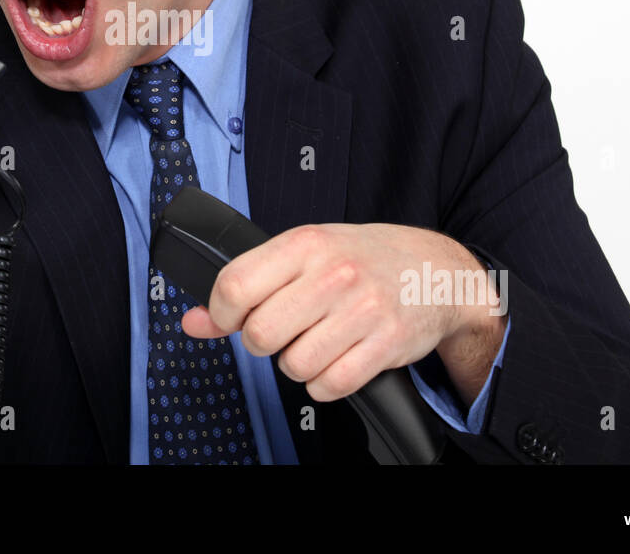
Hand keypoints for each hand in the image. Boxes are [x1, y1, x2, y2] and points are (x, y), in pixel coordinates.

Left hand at [181, 221, 499, 402]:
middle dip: (262, 342)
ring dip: (297, 363)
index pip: (235, 285)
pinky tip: (336, 359)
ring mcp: (363, 309)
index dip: (223, 312)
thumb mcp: (303, 255)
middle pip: (260, 334)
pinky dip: (325, 383)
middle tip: (282, 330)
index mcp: (305, 243)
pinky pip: (330, 386)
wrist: (435, 270)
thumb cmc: (361, 259)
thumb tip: (194, 322)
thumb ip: (247, 284)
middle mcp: (333, 274)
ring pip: (293, 366)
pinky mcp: (386, 344)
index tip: (234, 316)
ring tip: (316, 340)